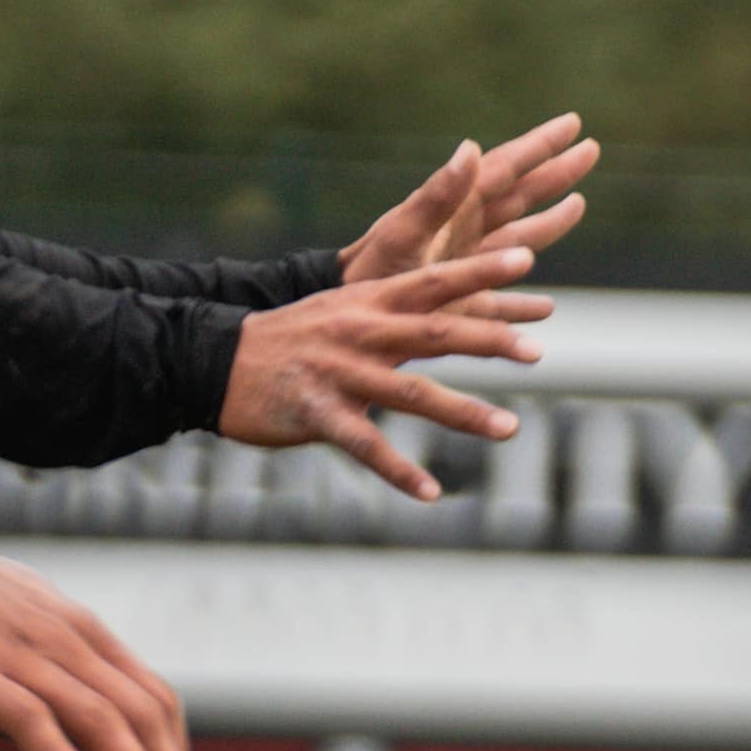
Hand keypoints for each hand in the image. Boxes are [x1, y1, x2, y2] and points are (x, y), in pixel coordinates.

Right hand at [218, 249, 548, 503]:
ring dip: (464, 412)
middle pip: (434, 332)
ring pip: (412, 394)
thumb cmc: (295, 338)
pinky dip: (399, 472)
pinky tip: (431, 493)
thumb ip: (398, 311)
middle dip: (487, 340)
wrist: (214, 361)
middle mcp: (360, 333)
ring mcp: (340, 374)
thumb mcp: (345, 310)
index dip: (478, 269)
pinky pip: (366, 446)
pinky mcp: (318, 414)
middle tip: (536, 351)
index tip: (526, 258)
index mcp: (369, 303)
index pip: (433, 280)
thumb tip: (453, 307)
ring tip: (511, 429)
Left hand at [344, 114, 594, 287]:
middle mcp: (468, 232)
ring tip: (578, 204)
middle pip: (522, 196)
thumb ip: (438, 195)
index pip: (507, 169)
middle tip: (591, 148)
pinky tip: (546, 309)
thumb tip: (472, 148)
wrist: (349, 313)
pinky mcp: (465, 303)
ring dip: (552, 223)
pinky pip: (505, 301)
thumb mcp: (404, 232)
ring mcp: (469, 266)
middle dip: (556, 173)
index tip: (572, 123)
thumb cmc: (371, 271)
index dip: (540, 146)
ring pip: (522, 240)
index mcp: (458, 209)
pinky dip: (526, 305)